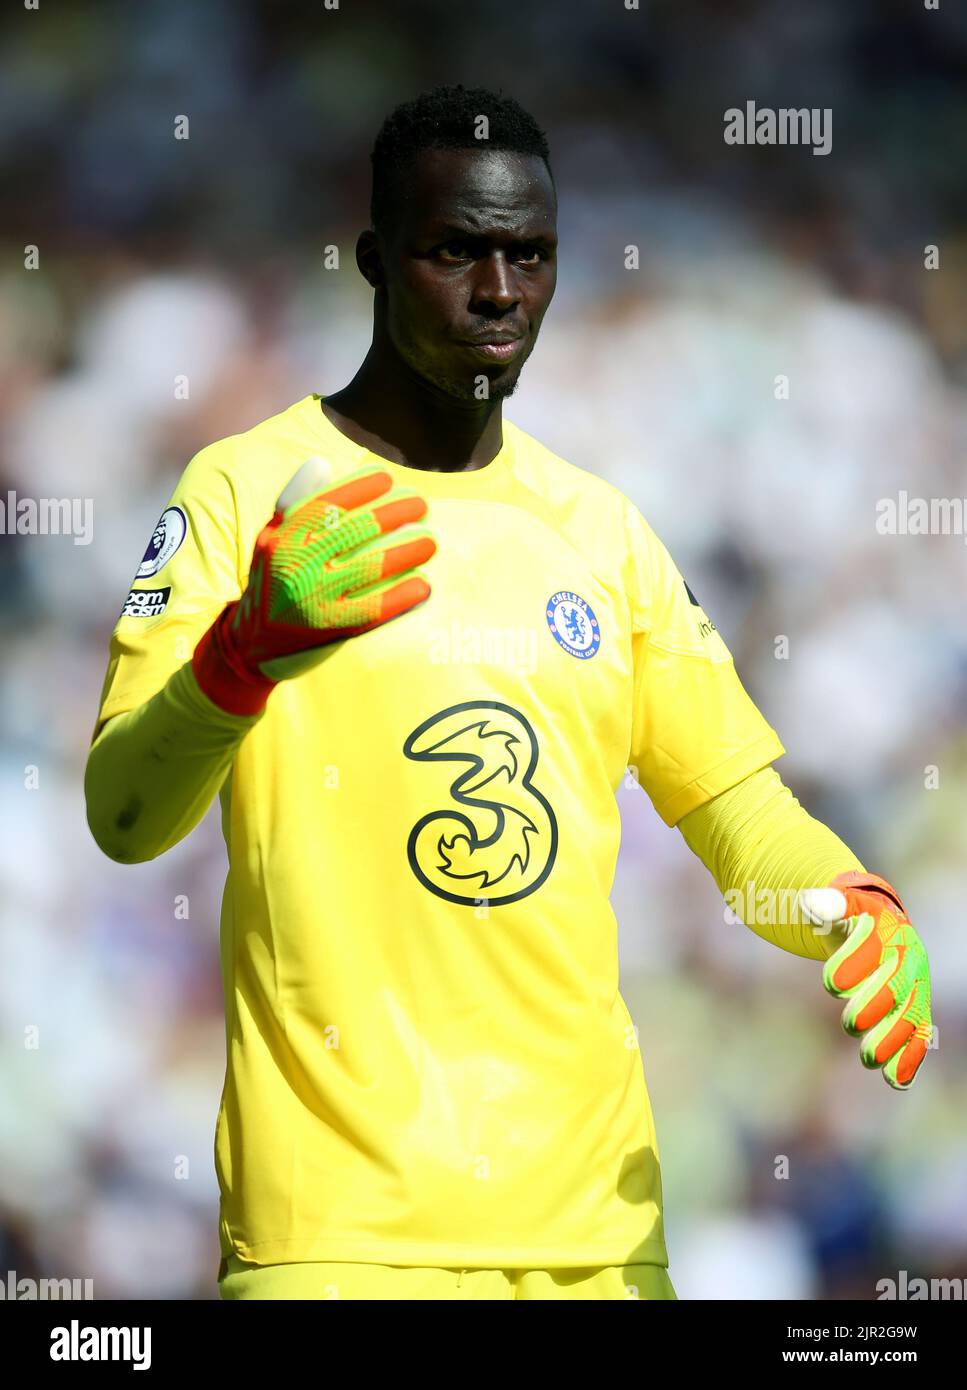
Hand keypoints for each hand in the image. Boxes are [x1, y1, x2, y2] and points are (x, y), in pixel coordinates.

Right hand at [193, 457, 435, 713]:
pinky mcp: (331, 628)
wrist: (252, 641)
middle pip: (355, 530)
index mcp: (283, 538)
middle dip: (395, 513)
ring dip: (408, 551)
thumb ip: (295, 501)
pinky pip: (375, 608)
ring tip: (431, 542)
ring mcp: (315, 598)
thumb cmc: (272, 578)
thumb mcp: (271, 537)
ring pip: (371, 566)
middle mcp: (297, 566)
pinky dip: (402, 596)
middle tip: (421, 505)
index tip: (388, 479)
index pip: (327, 503)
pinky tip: (424, 586)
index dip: (361, 488)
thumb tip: (325, 462)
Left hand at [799, 871, 931, 1089]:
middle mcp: (909, 962)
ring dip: (892, 1041)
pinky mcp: (912, 1013)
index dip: (853, 964)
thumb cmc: (851, 915)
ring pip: (910, 1018)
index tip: (830, 983)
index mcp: (890, 931)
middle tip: (850, 1024)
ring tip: (869, 1059)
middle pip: (897, 987)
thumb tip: (812, 903)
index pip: (873, 947)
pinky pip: (916, 1038)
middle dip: (874, 1007)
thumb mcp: (839, 904)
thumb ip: (827, 903)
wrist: (879, 926)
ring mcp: (914, 990)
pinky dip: (908, 1059)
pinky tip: (896, 1081)